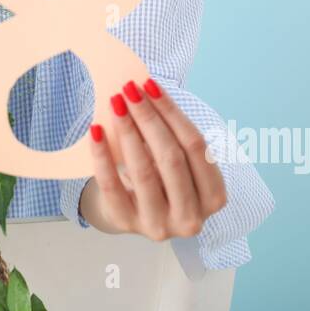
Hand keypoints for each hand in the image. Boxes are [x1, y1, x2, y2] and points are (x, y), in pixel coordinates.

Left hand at [80, 78, 226, 241]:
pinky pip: (111, 185)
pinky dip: (102, 155)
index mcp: (214, 197)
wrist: (133, 212)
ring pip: (143, 171)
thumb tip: (146, 92)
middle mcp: (192, 217)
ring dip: (128, 131)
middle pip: (172, 158)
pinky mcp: (127, 224)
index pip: (196, 146)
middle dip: (149, 118)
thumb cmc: (161, 179)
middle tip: (129, 89)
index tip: (151, 85)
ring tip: (115, 102)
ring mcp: (160, 225)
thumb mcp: (177, 163)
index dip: (173, 113)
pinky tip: (96, 131)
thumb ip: (171, 135)